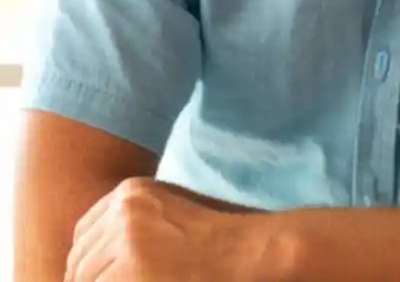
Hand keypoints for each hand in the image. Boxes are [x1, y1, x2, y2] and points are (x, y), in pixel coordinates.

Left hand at [65, 177, 255, 281]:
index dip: (87, 264)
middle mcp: (123, 210)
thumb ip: (138, 226)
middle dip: (93, 280)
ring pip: (86, 281)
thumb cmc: (225, 239)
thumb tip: (96, 259)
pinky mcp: (131, 268)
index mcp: (132, 192)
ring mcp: (125, 239)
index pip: (83, 235)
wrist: (253, 249)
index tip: (104, 277)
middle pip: (80, 262)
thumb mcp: (175, 214)